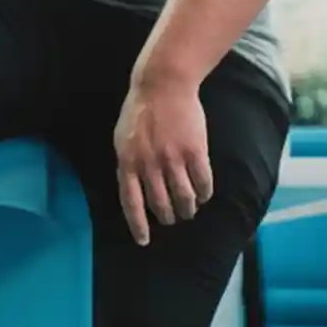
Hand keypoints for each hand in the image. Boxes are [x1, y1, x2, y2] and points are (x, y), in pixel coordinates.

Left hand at [113, 78, 212, 245]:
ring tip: (189, 211)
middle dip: (167, 217)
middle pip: (160, 204)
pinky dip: (204, 194)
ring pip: (183, 198)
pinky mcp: (195, 152)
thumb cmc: (140, 111)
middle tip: (173, 219)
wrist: (162, 85)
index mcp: (127, 162)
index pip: (131, 202)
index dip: (138, 224)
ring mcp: (172, 159)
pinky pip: (202, 183)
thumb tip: (132, 187)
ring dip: (187, 209)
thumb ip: (128, 162)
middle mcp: (149, 165)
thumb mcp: (122, 138)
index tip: (144, 241)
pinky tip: (204, 195)